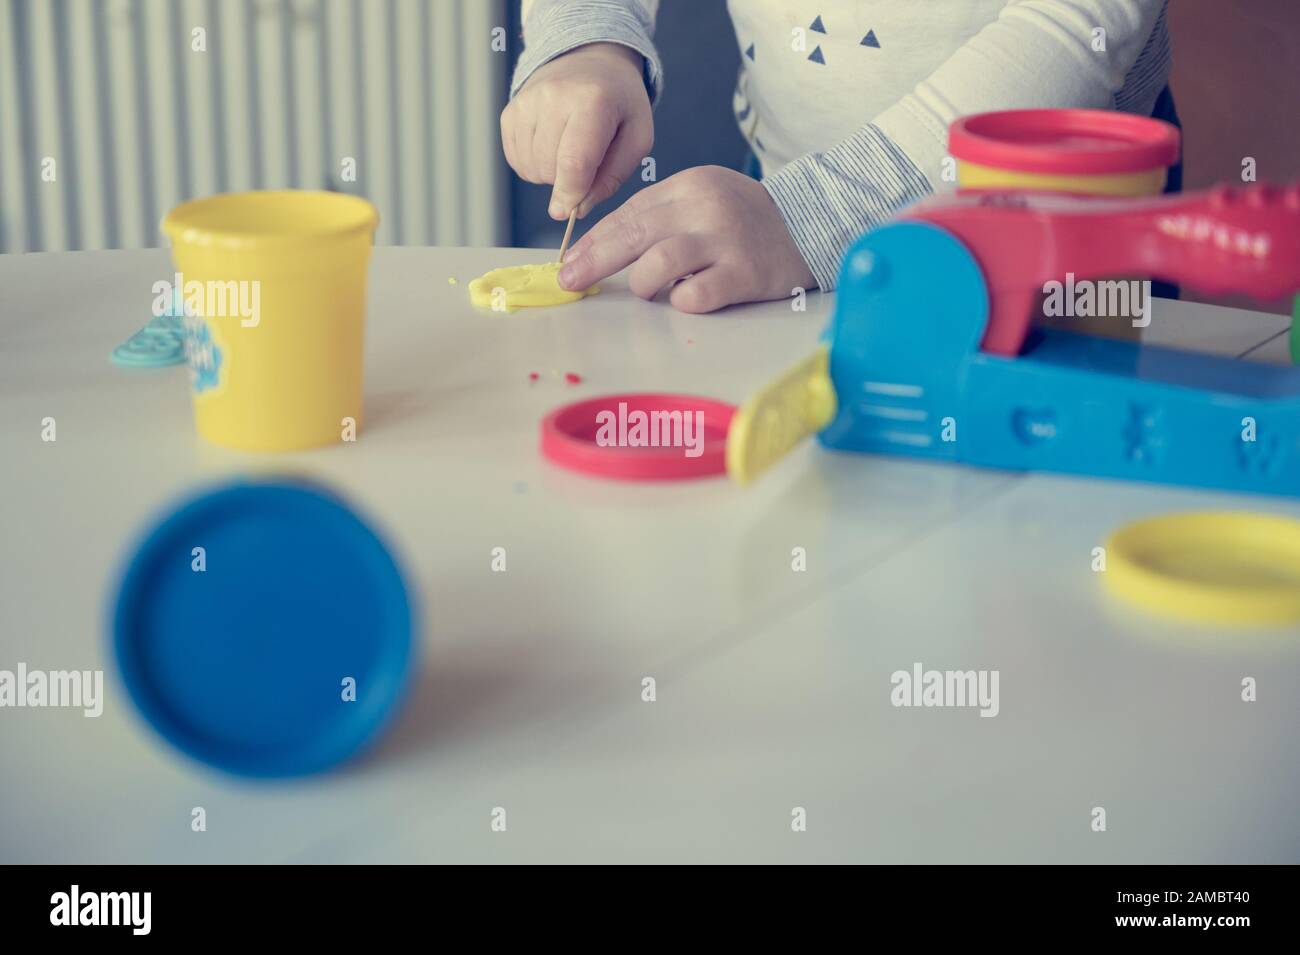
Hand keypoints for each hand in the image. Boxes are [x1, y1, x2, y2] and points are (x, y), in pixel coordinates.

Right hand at [501, 42, 653, 218]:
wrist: (590, 61)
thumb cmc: (619, 104)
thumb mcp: (637, 138)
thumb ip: (613, 178)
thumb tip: (578, 208)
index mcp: (594, 101)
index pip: (574, 161)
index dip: (570, 194)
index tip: (569, 212)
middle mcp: (554, 96)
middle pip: (550, 169)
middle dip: (568, 181)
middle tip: (586, 161)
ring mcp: (527, 102)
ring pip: (530, 168)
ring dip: (550, 174)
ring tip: (568, 151)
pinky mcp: (510, 111)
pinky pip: (516, 160)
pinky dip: (534, 165)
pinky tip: (551, 147)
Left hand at [557, 165, 816, 312]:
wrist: (810, 225)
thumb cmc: (745, 219)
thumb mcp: (703, 199)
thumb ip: (660, 216)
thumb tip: (603, 247)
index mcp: (688, 186)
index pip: (628, 213)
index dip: (593, 241)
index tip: (570, 262)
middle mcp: (704, 208)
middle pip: (632, 236)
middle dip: (594, 262)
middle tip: (571, 283)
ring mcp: (725, 241)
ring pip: (657, 265)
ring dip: (642, 284)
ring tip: (649, 290)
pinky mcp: (744, 274)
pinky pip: (694, 295)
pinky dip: (681, 301)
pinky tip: (686, 297)